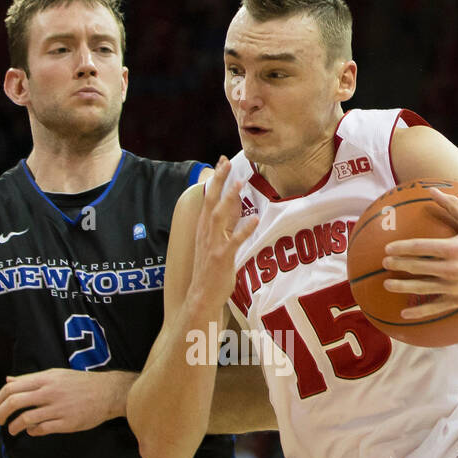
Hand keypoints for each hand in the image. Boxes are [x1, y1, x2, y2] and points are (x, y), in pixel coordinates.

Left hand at [0, 368, 135, 436]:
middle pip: (15, 402)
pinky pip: (42, 429)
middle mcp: (49, 392)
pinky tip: (32, 431)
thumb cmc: (79, 383)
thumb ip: (31, 379)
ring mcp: (58, 409)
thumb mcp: (55, 375)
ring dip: (14, 426)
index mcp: (45, 379)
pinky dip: (32, 431)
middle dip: (1, 413)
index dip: (0, 398)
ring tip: (12, 429)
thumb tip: (9, 380)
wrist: (107, 393)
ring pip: (26, 419)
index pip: (13, 387)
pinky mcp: (66, 423)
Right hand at [187, 155, 258, 311]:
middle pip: (211, 201)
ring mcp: (213, 245)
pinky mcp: (222, 258)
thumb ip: (225, 223)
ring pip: (219, 217)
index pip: (208, 198)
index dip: (216, 180)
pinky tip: (256, 219)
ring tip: (240, 183)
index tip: (222, 161)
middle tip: (226, 162)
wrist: (201, 295)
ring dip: (229, 199)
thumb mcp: (216, 241)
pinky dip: (244, 230)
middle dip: (219, 181)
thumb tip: (234, 204)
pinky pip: (234, 241)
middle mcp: (206, 233)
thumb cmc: (210, 269)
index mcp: (203, 228)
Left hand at [381, 187, 457, 319]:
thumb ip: (452, 205)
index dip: (402, 248)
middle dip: (398, 265)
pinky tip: (404, 314)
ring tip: (387, 284)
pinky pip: (435, 307)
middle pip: (418, 267)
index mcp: (454, 248)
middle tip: (384, 263)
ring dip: (402, 287)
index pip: (421, 247)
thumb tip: (433, 190)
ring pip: (422, 288)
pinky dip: (419, 312)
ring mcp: (455, 286)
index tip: (387, 248)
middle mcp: (452, 268)